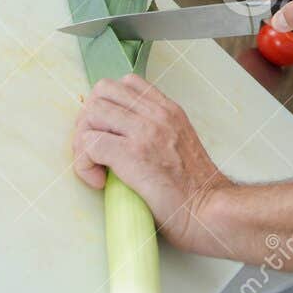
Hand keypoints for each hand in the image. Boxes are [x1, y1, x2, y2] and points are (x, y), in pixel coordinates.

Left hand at [72, 76, 230, 256]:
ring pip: (91, 114)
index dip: (108, 104)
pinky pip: (89, 144)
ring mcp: (144, 131)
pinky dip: (84, 164)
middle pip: (102, 92)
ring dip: (83, 142)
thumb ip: (157, 131)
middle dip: (89, 119)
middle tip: (95, 149)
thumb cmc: (195, 189)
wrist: (209, 210)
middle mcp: (156, 114)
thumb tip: (122, 135)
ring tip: (96, 166)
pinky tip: (99, 182)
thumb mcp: (181, 143)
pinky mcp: (131, 154)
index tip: (109, 132)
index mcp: (169, 110)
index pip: (126, 83)